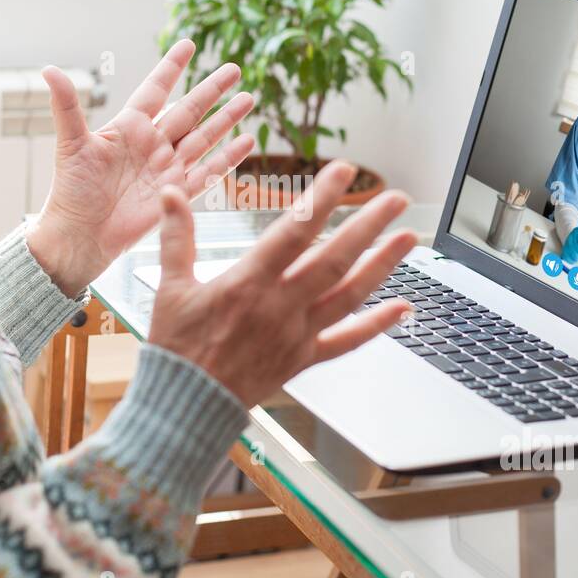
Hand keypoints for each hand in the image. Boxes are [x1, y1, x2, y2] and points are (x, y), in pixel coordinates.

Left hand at [28, 40, 254, 296]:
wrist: (80, 235)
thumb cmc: (71, 191)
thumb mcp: (71, 144)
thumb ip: (67, 106)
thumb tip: (49, 69)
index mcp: (129, 127)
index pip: (155, 90)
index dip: (171, 68)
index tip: (188, 45)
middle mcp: (152, 144)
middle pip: (189, 110)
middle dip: (212, 89)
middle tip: (234, 68)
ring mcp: (167, 168)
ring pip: (204, 137)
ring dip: (226, 118)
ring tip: (249, 97)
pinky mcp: (177, 193)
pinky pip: (209, 172)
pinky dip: (228, 157)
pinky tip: (246, 141)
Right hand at [148, 162, 417, 404]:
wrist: (185, 405)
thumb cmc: (177, 347)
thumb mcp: (169, 287)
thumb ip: (176, 237)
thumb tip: (170, 194)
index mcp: (247, 283)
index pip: (293, 232)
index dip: (321, 199)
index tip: (343, 172)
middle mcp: (278, 307)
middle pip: (333, 260)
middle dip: (367, 226)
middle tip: (395, 198)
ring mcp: (296, 334)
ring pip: (348, 296)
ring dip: (381, 266)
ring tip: (407, 238)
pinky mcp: (303, 359)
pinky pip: (346, 342)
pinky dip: (376, 325)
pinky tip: (402, 308)